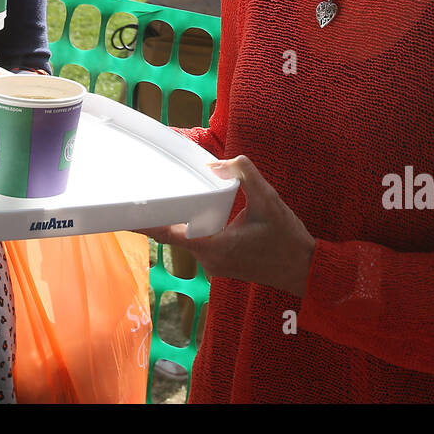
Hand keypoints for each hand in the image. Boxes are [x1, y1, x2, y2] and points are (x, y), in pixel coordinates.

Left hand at [138, 156, 315, 297]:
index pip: (170, 235)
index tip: (127, 213)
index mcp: (214, 247)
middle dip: (164, 215)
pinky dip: (197, 227)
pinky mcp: (222, 264)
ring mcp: (215, 266)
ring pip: (189, 239)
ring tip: (174, 197)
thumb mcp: (268, 199)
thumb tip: (217, 164)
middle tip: (150, 192)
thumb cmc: (287, 238)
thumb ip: (244, 174)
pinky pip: (201, 243)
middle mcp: (209, 261)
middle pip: (175, 235)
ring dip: (183, 220)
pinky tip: (201, 211)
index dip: (147, 223)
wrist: (305, 270)